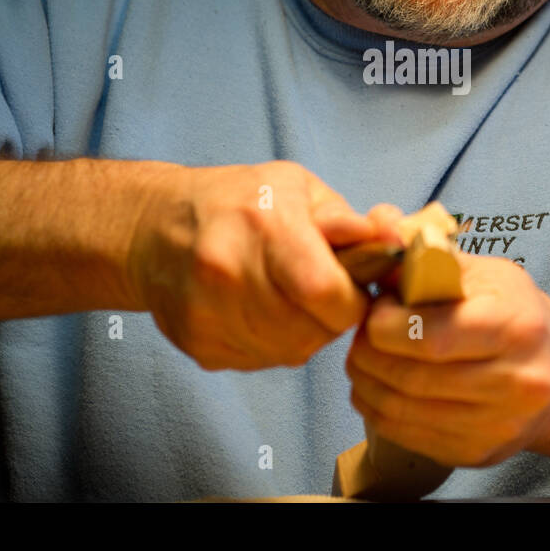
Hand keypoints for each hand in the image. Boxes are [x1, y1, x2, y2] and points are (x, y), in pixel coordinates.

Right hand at [125, 160, 393, 370]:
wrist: (155, 227)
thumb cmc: (239, 201)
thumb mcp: (296, 189)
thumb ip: (347, 220)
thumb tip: (394, 237)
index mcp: (263, 226)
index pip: (325, 292)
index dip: (351, 298)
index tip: (351, 285)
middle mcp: (228, 272)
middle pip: (311, 329)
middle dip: (330, 316)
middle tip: (321, 290)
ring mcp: (206, 313)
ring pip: (288, 352)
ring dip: (304, 332)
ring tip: (290, 298)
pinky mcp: (197, 345)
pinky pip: (259, 361)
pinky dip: (272, 344)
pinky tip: (260, 311)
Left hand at [345, 254, 549, 467]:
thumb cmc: (513, 312)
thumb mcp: (482, 271)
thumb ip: (426, 251)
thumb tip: (377, 224)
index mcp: (517, 326)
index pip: (432, 337)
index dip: (386, 325)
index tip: (376, 309)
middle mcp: (516, 382)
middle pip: (412, 376)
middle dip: (369, 353)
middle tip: (360, 334)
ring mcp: (498, 425)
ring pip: (403, 410)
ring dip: (366, 382)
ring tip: (363, 357)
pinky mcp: (478, 452)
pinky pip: (408, 435)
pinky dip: (378, 409)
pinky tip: (377, 386)